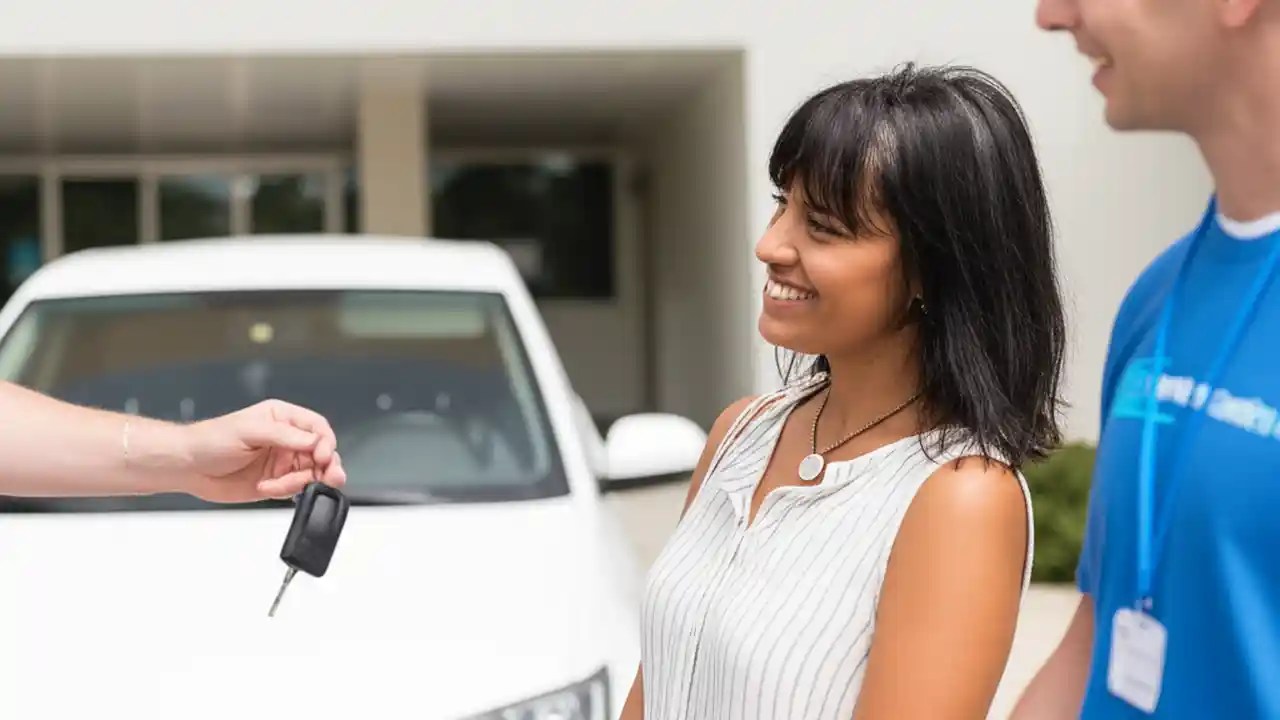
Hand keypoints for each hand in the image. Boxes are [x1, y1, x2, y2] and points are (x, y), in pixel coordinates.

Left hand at [179, 399, 346, 502]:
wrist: (187, 467)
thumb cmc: (211, 440)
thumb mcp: (250, 430)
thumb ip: (285, 436)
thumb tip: (315, 441)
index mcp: (282, 418)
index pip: (317, 428)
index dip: (324, 442)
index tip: (322, 456)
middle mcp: (286, 440)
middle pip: (321, 453)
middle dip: (327, 466)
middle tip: (330, 478)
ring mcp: (282, 462)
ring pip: (311, 473)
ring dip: (304, 482)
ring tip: (284, 485)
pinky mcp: (275, 483)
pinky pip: (294, 489)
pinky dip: (286, 491)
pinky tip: (266, 488)